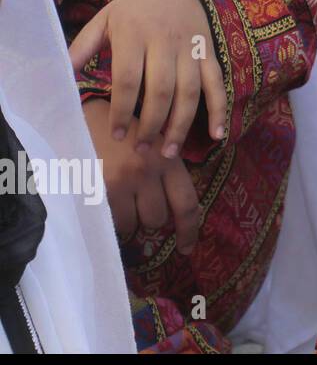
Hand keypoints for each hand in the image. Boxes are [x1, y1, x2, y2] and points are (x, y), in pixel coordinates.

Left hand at [69, 0, 225, 159]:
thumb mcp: (105, 20)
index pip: (128, 79)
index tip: (115, 135)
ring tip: (168, 151)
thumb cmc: (134, 8)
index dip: (121, 110)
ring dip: (180, 125)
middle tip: (141, 150)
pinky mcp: (209, 54)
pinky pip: (217, 84)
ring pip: (190, 92)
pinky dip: (219, 110)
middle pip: (161, 91)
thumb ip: (83, 47)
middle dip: (151, 124)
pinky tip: (218, 135)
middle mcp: (165, 43)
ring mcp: (191, 49)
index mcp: (135, 35)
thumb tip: (59, 76)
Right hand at [84, 99, 201, 253]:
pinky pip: (109, 221)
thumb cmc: (118, 130)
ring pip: (132, 225)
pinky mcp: (95, 189)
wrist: (78, 115)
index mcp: (167, 159)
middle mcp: (147, 172)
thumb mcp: (152, 143)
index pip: (187, 204)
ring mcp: (120, 183)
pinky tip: (103, 201)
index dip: (189, 231)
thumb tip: (174, 208)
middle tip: (137, 204)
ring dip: (127, 220)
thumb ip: (165, 170)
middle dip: (149, 218)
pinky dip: (108, 219)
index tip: (186, 248)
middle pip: (158, 219)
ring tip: (117, 199)